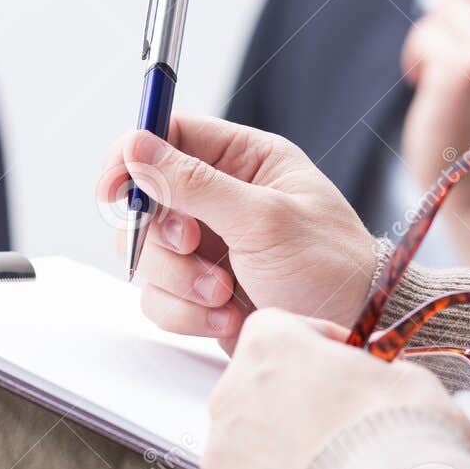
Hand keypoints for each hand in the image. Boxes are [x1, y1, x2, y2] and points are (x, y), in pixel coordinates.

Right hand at [99, 114, 378, 349]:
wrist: (356, 332)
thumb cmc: (330, 266)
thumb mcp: (263, 218)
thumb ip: (195, 183)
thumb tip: (137, 147)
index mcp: (245, 159)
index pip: (169, 136)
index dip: (132, 157)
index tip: (113, 188)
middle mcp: (222, 197)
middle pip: (146, 202)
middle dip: (164, 236)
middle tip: (193, 247)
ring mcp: (209, 246)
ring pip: (147, 255)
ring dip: (180, 280)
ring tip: (226, 293)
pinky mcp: (201, 290)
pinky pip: (160, 297)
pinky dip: (188, 312)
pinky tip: (230, 315)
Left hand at [203, 309, 469, 468]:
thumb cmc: (400, 439)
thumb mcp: (407, 380)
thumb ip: (377, 370)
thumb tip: (381, 377)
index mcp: (270, 345)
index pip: (279, 326)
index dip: (315, 344)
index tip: (344, 364)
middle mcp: (232, 392)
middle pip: (258, 385)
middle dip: (294, 400)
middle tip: (340, 424)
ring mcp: (221, 451)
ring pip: (249, 440)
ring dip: (282, 449)